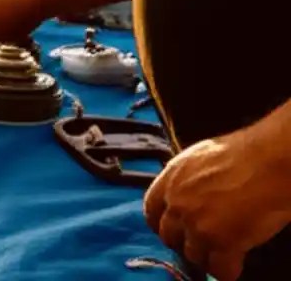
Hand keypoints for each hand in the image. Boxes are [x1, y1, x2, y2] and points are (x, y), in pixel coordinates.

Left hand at [144, 126, 290, 280]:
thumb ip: (187, 180)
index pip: (152, 212)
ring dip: (207, 257)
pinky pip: (219, 270)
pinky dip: (228, 271)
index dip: (163, 224)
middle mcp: (178, 204)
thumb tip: (190, 194)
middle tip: (203, 242)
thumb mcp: (201, 158)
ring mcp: (197, 225)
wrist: (270, 161)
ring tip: (224, 252)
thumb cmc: (245, 153)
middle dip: (184, 242)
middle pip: (169, 237)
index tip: (175, 230)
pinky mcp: (222, 242)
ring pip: (193, 255)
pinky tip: (237, 264)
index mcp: (171, 180)